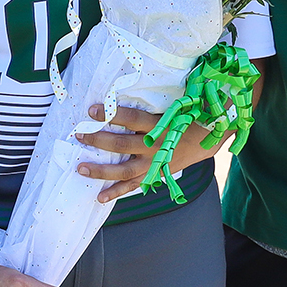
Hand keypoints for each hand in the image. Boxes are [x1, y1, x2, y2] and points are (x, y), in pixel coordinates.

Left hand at [73, 104, 225, 202]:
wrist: (207, 138)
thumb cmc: (184, 117)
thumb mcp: (171, 107)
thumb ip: (148, 105)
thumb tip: (122, 89)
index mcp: (159, 125)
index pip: (131, 118)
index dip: (112, 114)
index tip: (92, 110)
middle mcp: (155, 145)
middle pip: (122, 145)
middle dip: (98, 141)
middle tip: (79, 136)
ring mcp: (154, 163)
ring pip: (124, 170)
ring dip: (101, 171)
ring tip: (81, 168)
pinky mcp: (155, 175)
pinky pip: (133, 186)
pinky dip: (116, 192)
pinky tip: (99, 197)